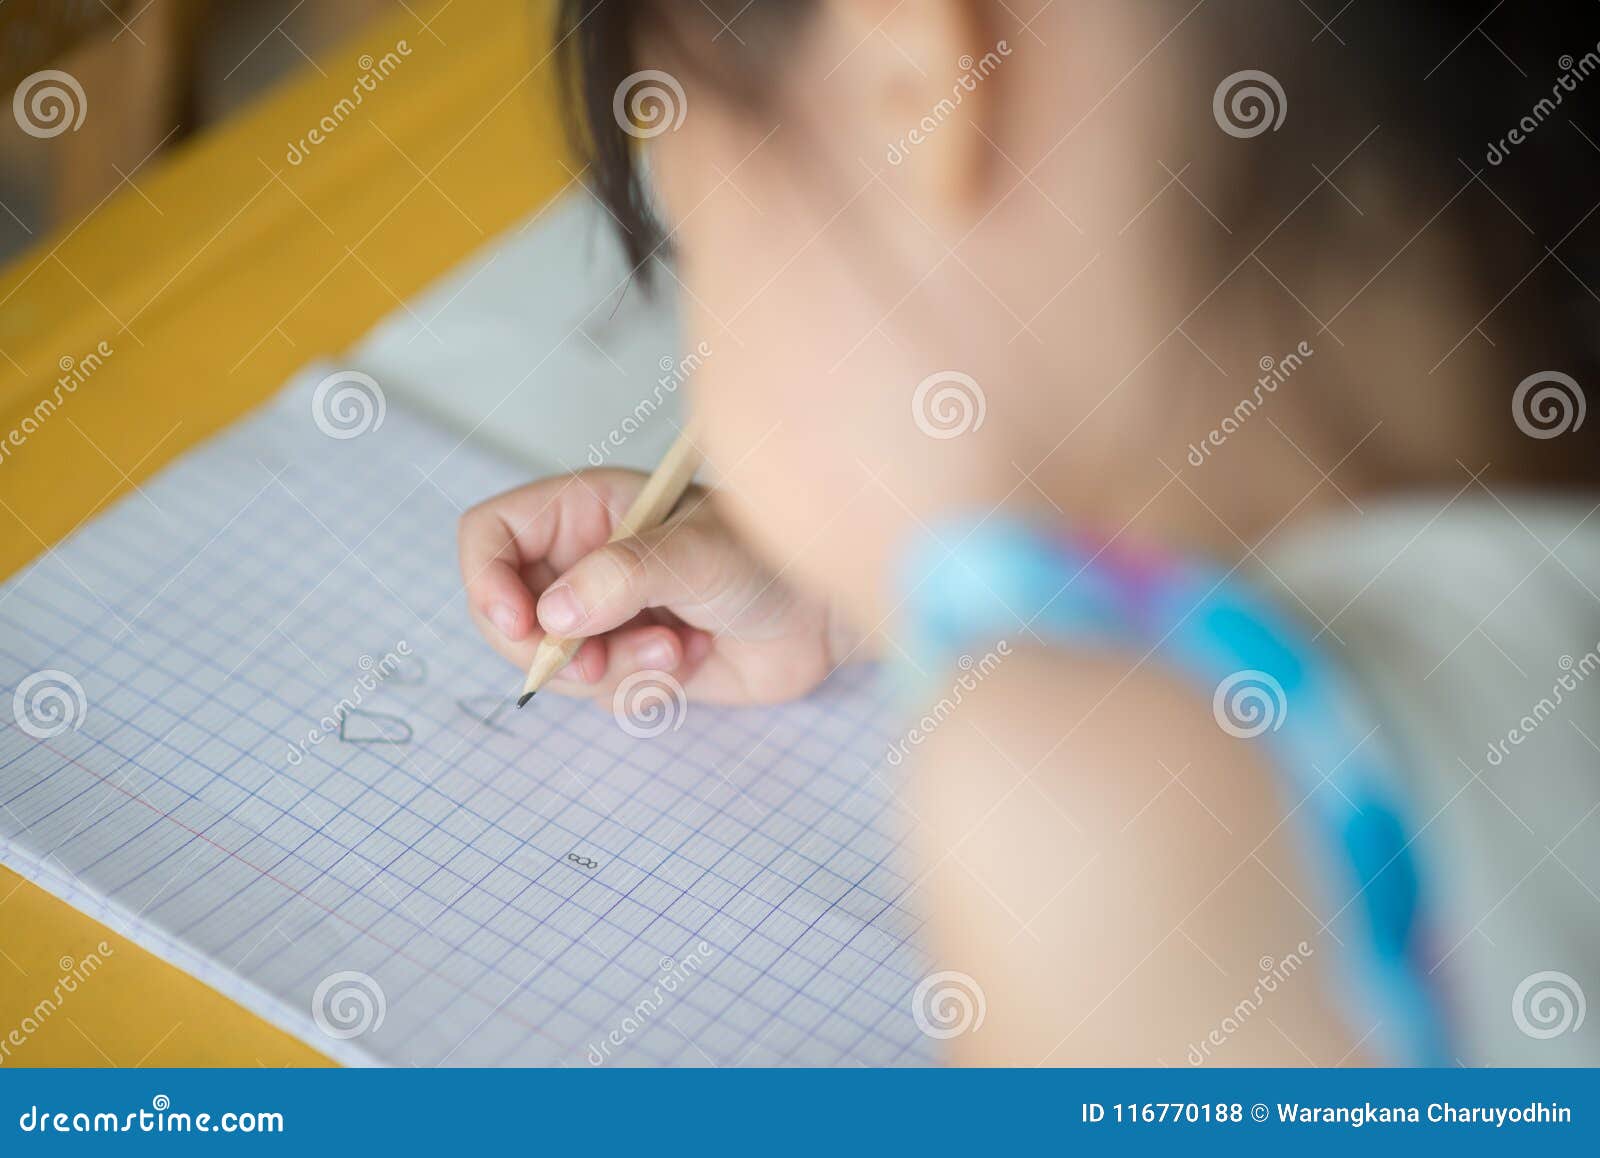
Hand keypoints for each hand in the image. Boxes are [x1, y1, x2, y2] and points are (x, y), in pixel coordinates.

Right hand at [458, 469, 858, 702]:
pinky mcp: (629, 659)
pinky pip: (598, 690)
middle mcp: (582, 560)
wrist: (821, 617)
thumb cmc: (767, 557)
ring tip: (672, 649)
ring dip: (609, 669)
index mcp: (584, 510)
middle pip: (506, 612)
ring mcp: (603, 613)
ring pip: (553, 661)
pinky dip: (639, 684)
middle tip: (595, 664)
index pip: (490, 534)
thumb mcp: (696, 556)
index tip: (522, 624)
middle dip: (550, 648)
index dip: (486, 579)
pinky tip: (690, 657)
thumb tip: (554, 617)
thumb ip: (623, 577)